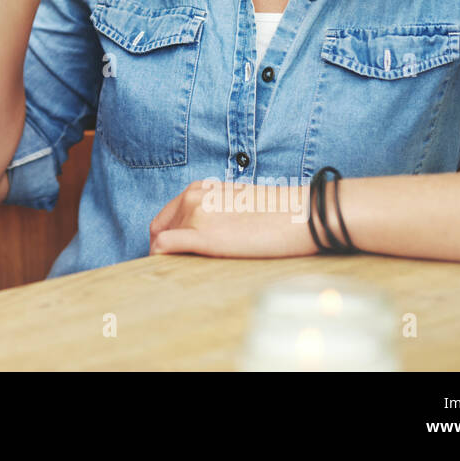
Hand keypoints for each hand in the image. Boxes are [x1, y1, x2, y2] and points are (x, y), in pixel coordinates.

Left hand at [148, 180, 318, 257]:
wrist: (300, 216)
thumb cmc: (275, 215)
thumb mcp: (233, 204)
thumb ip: (211, 212)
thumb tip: (201, 235)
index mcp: (199, 188)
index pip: (165, 217)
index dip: (166, 237)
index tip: (176, 255)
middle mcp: (192, 197)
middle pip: (159, 229)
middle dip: (165, 249)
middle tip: (182, 268)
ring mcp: (195, 214)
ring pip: (160, 240)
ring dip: (168, 257)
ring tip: (188, 272)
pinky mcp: (202, 235)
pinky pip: (164, 247)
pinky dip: (162, 259)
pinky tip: (177, 270)